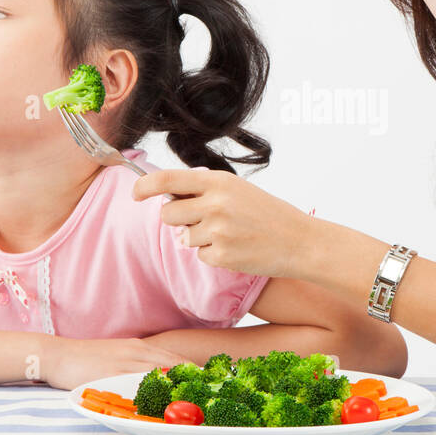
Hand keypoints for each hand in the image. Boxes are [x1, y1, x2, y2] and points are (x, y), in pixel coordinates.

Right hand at [43, 336, 194, 391]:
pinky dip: (152, 391)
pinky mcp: (110, 374)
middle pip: (173, 362)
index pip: (174, 356)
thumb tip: (154, 379)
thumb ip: (135, 365)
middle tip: (211, 390)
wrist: (57, 354)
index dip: (193, 368)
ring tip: (197, 397)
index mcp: (139, 347)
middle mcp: (136, 351)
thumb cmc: (85, 358)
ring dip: (178, 385)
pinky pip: (134, 383)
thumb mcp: (116, 355)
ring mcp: (124, 362)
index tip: (209, 380)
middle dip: (193, 376)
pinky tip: (163, 402)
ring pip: (158, 372)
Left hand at [131, 168, 315, 279]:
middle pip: (168, 213)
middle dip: (177, 219)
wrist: (299, 241)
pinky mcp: (222, 256)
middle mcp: (215, 204)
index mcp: (218, 181)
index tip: (136, 192)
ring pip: (183, 237)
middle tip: (201, 221)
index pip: (168, 178)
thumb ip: (205, 190)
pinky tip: (236, 249)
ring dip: (198, 239)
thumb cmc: (268, 214)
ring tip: (229, 235)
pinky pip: (199, 256)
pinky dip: (213, 255)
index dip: (145, 185)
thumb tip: (169, 196)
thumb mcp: (238, 190)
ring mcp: (218, 231)